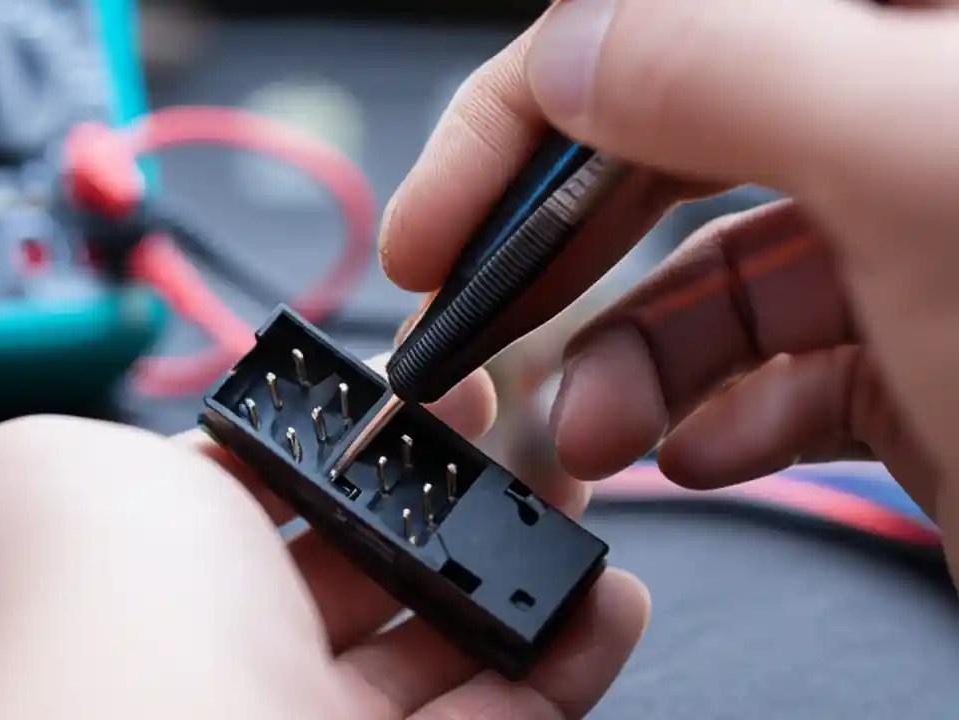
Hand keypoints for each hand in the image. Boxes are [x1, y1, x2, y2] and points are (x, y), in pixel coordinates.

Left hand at [0, 363, 648, 719]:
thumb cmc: (82, 606)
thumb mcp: (51, 470)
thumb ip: (108, 457)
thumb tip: (182, 462)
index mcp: (109, 588)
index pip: (241, 500)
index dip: (336, 437)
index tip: (417, 392)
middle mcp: (197, 674)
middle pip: (350, 573)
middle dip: (439, 503)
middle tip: (516, 446)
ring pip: (431, 654)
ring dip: (514, 577)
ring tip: (573, 512)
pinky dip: (560, 665)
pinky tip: (605, 602)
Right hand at [380, 0, 958, 579]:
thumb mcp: (914, 164)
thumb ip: (721, 69)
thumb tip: (563, 58)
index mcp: (894, 47)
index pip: (653, 33)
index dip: (514, 122)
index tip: (433, 224)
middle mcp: (893, 133)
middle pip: (663, 155)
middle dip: (552, 253)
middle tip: (464, 316)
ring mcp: (909, 253)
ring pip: (709, 281)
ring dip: (625, 363)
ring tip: (599, 431)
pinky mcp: (920, 363)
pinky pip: (777, 372)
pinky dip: (715, 418)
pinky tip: (700, 454)